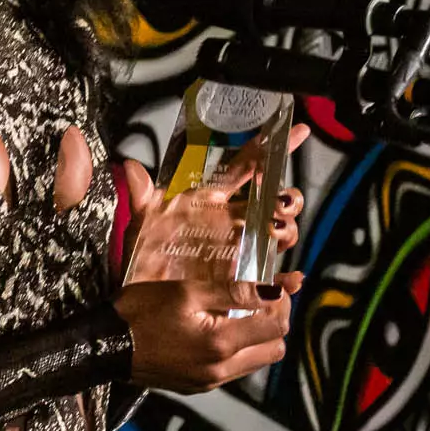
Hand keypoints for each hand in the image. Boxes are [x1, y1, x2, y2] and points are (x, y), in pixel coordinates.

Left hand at [117, 123, 308, 271]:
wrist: (140, 299)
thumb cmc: (142, 257)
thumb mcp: (141, 223)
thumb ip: (143, 194)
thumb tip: (132, 166)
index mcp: (211, 201)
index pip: (246, 167)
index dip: (270, 148)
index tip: (297, 131)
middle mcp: (232, 222)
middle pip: (273, 201)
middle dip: (286, 198)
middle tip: (279, 203)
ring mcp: (240, 250)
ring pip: (278, 233)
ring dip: (287, 231)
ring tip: (276, 234)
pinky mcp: (241, 281)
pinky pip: (271, 279)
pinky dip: (285, 281)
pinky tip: (290, 281)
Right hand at [117, 275, 301, 391]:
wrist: (104, 346)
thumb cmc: (142, 311)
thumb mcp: (187, 291)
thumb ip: (235, 291)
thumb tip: (277, 289)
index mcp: (221, 343)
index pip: (277, 328)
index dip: (282, 303)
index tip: (273, 284)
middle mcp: (222, 370)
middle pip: (275, 350)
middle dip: (275, 323)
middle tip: (260, 298)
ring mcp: (210, 383)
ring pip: (257, 361)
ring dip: (258, 338)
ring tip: (240, 312)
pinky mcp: (198, 387)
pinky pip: (235, 370)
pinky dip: (238, 350)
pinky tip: (220, 330)